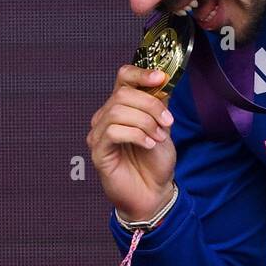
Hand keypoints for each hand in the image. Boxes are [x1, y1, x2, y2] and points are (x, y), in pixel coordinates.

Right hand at [87, 65, 176, 221]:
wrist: (154, 192)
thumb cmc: (155, 161)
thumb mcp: (163, 126)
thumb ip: (160, 103)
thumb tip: (163, 78)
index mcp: (122, 106)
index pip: (123, 77)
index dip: (141, 73)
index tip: (160, 78)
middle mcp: (106, 116)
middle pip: (123, 94)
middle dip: (150, 105)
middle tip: (167, 122)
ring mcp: (99, 134)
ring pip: (117, 111)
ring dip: (145, 122)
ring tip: (158, 137)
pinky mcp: (98, 151)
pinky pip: (113, 132)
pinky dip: (136, 135)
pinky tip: (149, 144)